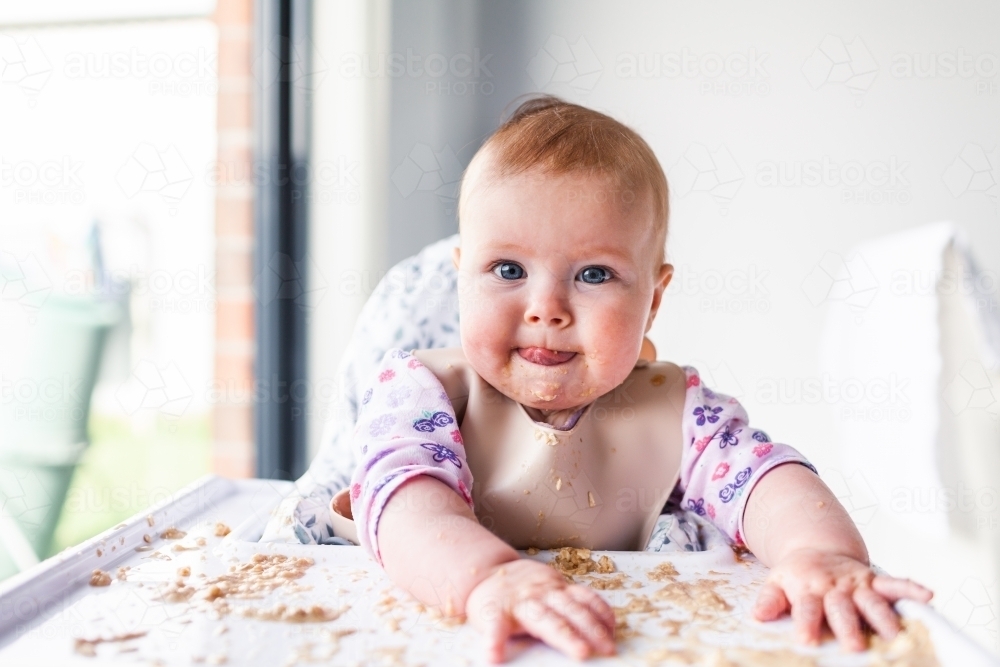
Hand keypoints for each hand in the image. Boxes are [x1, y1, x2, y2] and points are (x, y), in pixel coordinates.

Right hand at [465, 558, 616, 662]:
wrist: (483, 573)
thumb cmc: (520, 588)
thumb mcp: (547, 587)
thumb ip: (569, 601)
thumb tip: (604, 623)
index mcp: (555, 590)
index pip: (583, 600)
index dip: (601, 614)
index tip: (615, 631)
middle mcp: (540, 595)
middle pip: (570, 612)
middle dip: (591, 629)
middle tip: (607, 647)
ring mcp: (519, 604)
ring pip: (545, 619)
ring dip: (564, 636)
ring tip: (580, 652)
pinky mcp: (494, 613)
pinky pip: (495, 627)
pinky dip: (495, 641)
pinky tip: (495, 655)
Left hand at [752, 548, 932, 650]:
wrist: (815, 549)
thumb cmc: (796, 576)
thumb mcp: (776, 583)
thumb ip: (769, 600)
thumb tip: (758, 615)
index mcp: (807, 588)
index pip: (806, 607)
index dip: (806, 623)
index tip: (806, 639)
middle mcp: (834, 587)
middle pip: (842, 608)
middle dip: (848, 626)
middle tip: (854, 646)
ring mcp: (856, 583)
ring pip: (871, 600)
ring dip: (883, 616)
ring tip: (894, 635)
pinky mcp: (874, 580)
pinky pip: (894, 583)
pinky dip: (910, 588)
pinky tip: (927, 596)